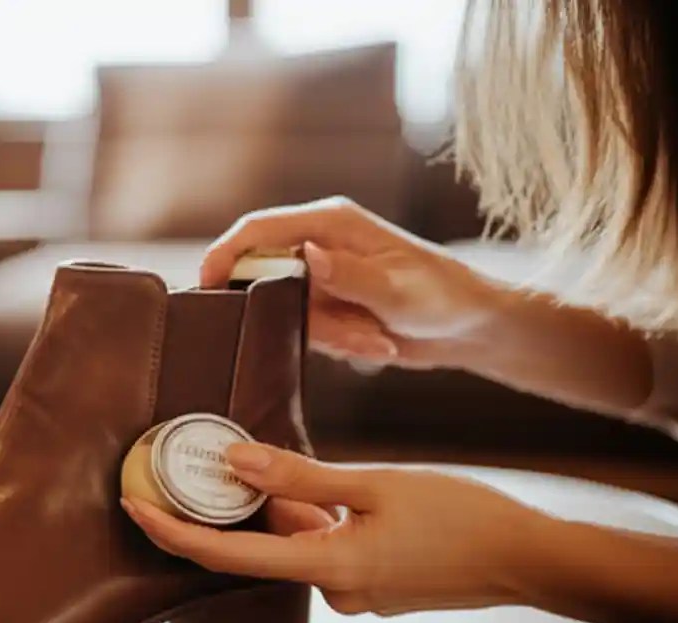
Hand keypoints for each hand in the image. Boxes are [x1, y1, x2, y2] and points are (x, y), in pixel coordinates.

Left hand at [122, 442, 552, 615]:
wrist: (528, 558)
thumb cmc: (461, 519)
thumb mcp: (375, 484)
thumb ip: (301, 475)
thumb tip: (234, 461)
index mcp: (327, 568)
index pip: (227, 554)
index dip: (173, 532)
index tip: (134, 507)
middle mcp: (335, 591)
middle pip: (263, 546)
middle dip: (237, 506)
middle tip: (210, 460)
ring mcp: (357, 593)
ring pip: (300, 543)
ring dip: (288, 508)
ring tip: (279, 463)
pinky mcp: (376, 585)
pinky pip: (329, 549)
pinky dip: (320, 520)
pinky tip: (332, 492)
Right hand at [202, 197, 511, 368]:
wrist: (471, 327)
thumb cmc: (444, 298)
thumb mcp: (399, 292)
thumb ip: (349, 276)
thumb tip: (306, 256)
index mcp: (331, 222)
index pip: (259, 229)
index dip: (225, 253)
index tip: (206, 286)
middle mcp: (319, 243)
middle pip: (265, 275)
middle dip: (294, 315)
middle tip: (343, 334)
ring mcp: (321, 275)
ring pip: (287, 312)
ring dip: (329, 335)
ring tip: (376, 339)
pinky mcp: (327, 304)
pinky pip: (307, 330)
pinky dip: (339, 344)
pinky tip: (377, 343)